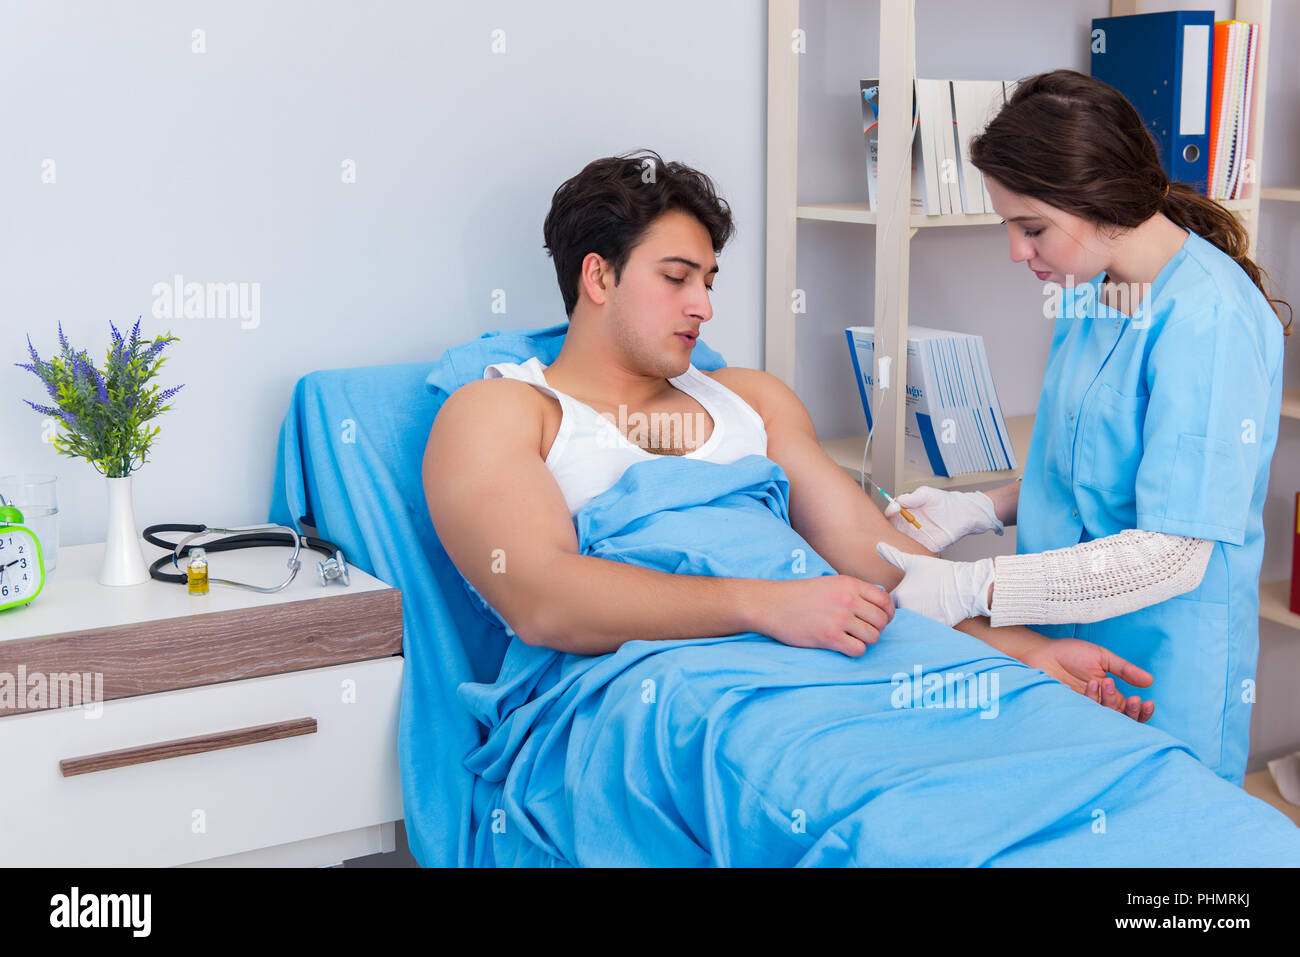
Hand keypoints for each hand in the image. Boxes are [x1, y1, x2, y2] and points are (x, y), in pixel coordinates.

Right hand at [756, 575, 893, 656]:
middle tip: (863, 630)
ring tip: (852, 638)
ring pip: (873, 636)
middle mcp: (847, 599)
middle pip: (882, 620)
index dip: (887, 613)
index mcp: (849, 584)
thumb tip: (877, 605)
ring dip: (865, 640)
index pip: (885, 600)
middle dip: (877, 628)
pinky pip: (858, 650)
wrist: (772, 604)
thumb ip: (853, 591)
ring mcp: (839, 619)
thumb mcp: (830, 583)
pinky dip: (854, 650)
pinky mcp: (829, 637)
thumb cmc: (799, 595)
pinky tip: (844, 645)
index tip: (881, 620)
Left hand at [875, 542, 993, 626]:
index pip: (885, 603)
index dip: (888, 599)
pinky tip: (933, 613)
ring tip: (924, 606)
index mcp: (899, 596)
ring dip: (910, 619)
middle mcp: (907, 611)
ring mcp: (920, 622)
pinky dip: (924, 626)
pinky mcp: (933, 629)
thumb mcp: (914, 562)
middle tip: (915, 600)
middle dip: (899, 610)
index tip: (899, 593)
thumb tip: (878, 545)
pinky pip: (922, 630)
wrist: (968, 586)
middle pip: (895, 615)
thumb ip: (893, 556)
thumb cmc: (941, 572)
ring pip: (908, 623)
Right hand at [883, 486, 1003, 552]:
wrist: (964, 512)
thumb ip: (911, 498)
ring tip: (901, 537)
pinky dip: (913, 551)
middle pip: (892, 531)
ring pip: (902, 543)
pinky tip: (913, 546)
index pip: (890, 515)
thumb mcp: (926, 494)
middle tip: (893, 526)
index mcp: (905, 513)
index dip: (889, 512)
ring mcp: (917, 538)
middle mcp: (908, 527)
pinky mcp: (928, 547)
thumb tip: (897, 501)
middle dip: (889, 530)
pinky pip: (917, 552)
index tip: (894, 509)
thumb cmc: (944, 501)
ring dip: (899, 543)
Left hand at [1020, 637, 1155, 722]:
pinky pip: (1085, 715)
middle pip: (1121, 721)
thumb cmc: (1069, 654)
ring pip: (1105, 719)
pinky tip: (1091, 684)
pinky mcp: (1068, 710)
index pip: (1130, 711)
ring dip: (1109, 701)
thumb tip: (1150, 681)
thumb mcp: (1102, 658)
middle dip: (1130, 712)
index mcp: (1109, 695)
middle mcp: (1098, 706)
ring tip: (1103, 680)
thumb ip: (1124, 669)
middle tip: (1132, 699)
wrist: (1041, 652)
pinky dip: (1092, 700)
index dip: (1141, 712)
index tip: (1148, 702)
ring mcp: (1083, 709)